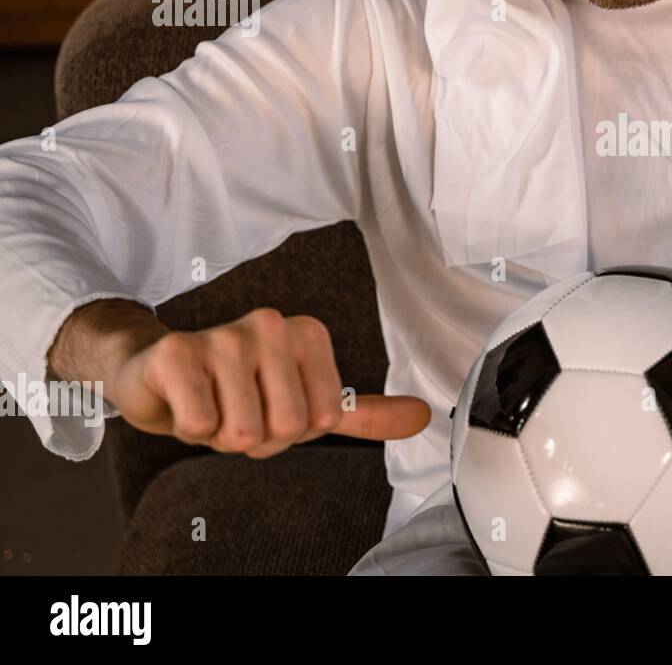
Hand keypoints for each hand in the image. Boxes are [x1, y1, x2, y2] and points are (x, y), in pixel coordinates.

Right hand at [105, 307, 431, 457]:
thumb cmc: (237, 390)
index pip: (320, 420)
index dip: (290, 431)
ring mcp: (224, 335)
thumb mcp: (306, 401)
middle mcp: (271, 325)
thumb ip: (362, 412)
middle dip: (256, 438)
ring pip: (242, 432)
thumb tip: (422, 416)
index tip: (268, 406)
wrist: (156, 375)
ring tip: (211, 406)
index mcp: (308, 334)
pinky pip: (201, 424)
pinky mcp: (178, 353)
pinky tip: (184, 403)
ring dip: (221, 436)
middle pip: (283, 429)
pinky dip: (190, 429)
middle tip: (236, 411)